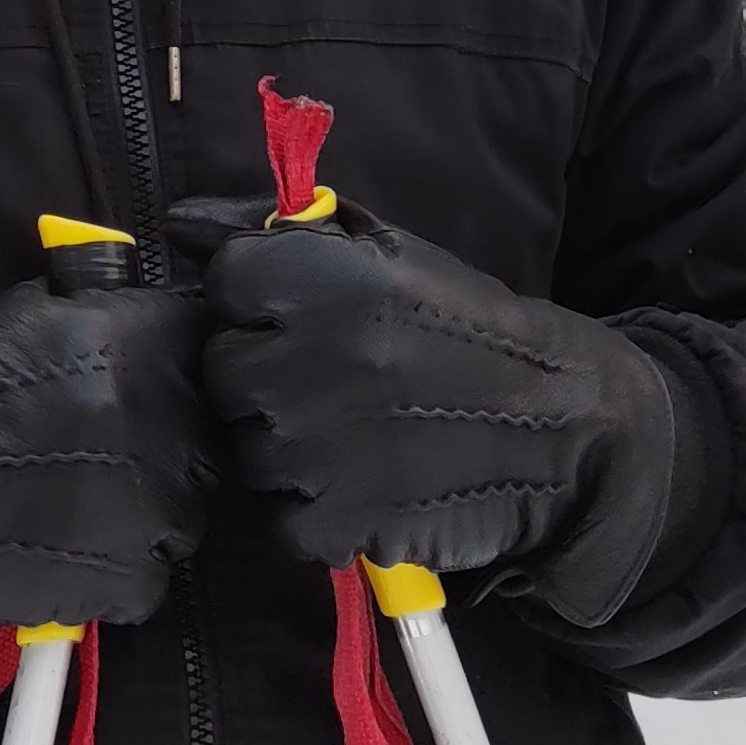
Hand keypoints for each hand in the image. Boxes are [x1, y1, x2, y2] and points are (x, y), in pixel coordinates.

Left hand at [202, 207, 686, 630]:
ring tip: (362, 432)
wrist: (564, 427)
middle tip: (338, 381)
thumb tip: (181, 225)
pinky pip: (281, 516)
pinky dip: (316, 508)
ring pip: (246, 448)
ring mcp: (316, 445)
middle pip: (225, 372)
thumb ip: (287, 232)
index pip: (227, 283)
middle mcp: (309, 357)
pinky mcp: (335, 519)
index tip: (308, 317)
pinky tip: (368, 481)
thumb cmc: (470, 334)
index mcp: (322, 277)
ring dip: (289, 446)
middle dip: (269, 376)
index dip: (264, 303)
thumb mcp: (393, 255)